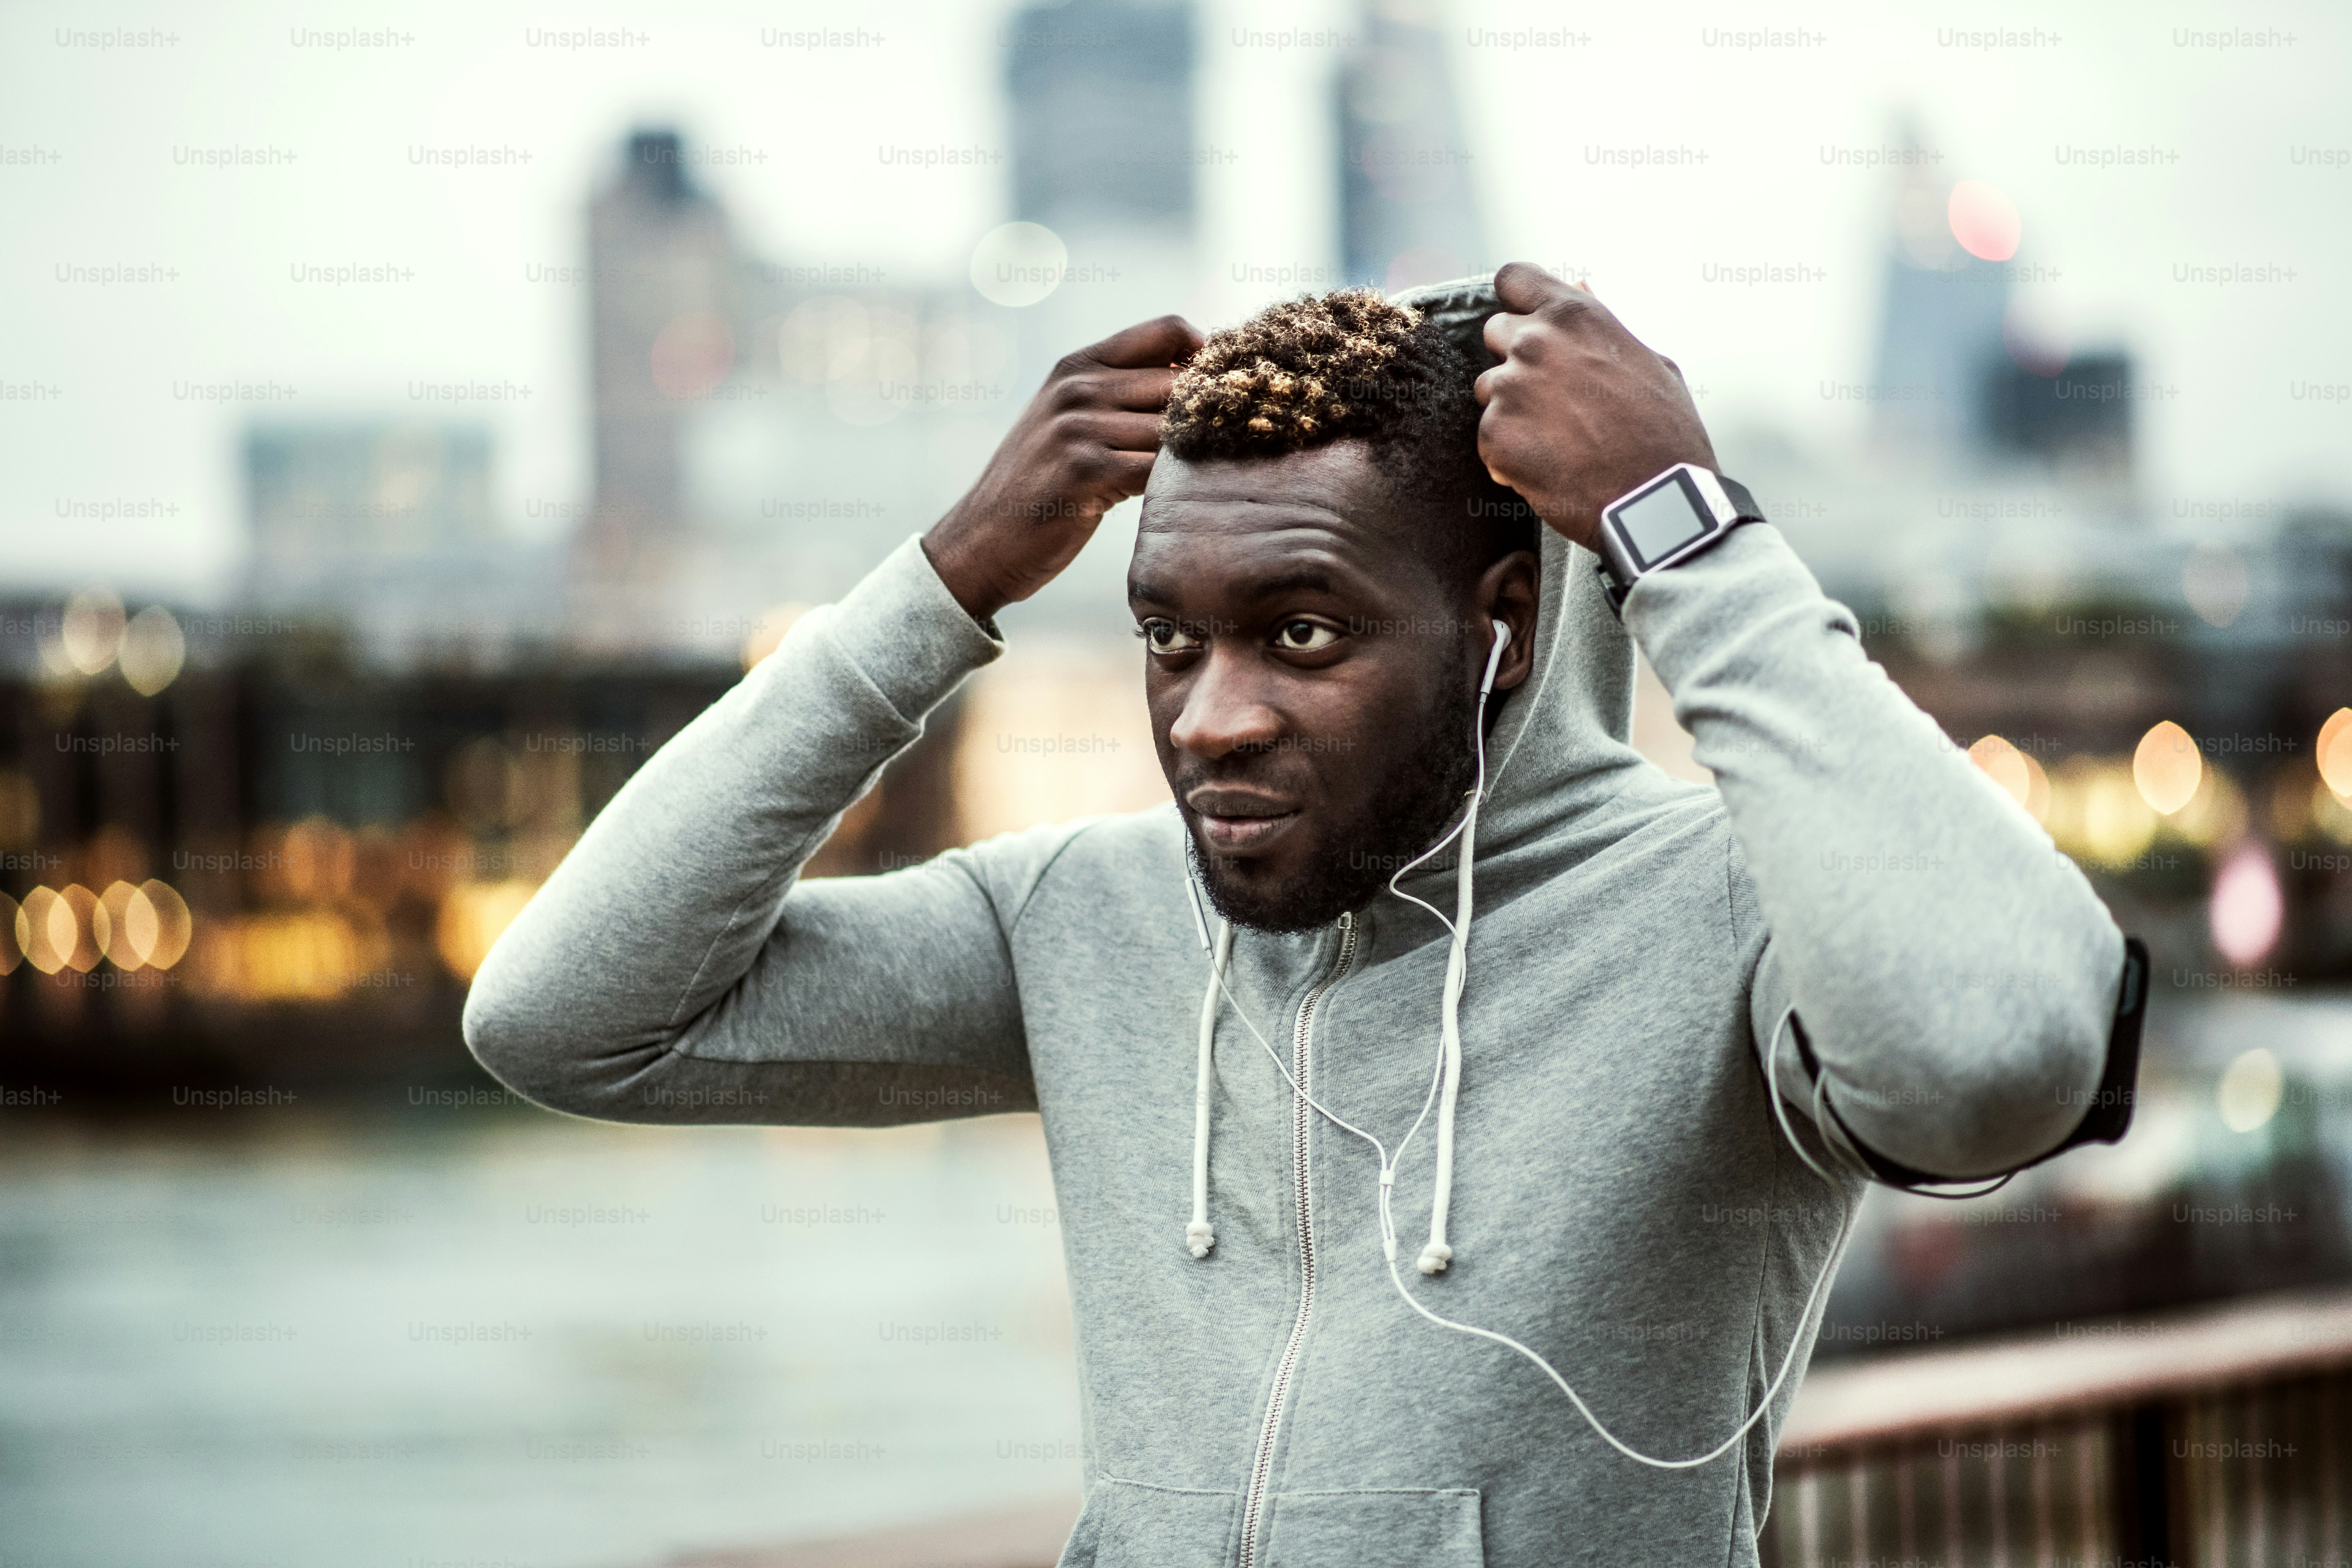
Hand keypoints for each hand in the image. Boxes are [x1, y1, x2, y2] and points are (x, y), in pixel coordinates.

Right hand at [922, 314, 1204, 621]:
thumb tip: (1200, 382)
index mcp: (1078, 365)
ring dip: (1191, 458)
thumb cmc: (1040, 487)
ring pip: (1172, 429)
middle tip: (1218, 448)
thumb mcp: (1070, 423)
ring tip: (1188, 481)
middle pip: (1180, 383)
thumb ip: (1122, 395)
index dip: (1205, 358)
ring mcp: (1077, 427)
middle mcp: (1077, 386)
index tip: (1216, 395)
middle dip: (1206, 416)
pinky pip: (1155, 470)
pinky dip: (1171, 486)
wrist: (981, 543)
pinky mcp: (1084, 471)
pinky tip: (1167, 502)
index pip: (1167, 331)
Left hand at [1473, 262, 1715, 550]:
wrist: (1656, 500)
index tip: (1528, 322)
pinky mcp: (1495, 435)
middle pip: (1495, 332)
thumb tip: (1579, 285)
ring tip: (1557, 438)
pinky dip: (1508, 454)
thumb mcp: (1650, 360)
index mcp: (1575, 315)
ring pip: (1488, 389)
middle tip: (1554, 397)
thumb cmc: (1664, 434)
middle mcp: (1535, 343)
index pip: (1514, 279)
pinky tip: (1547, 466)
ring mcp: (1510, 388)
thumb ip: (1603, 322)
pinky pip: (1487, 437)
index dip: (1518, 302)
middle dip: (1516, 358)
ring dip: (1511, 410)